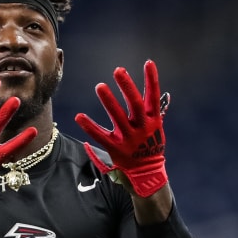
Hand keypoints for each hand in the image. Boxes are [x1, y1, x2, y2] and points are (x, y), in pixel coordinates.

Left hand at [74, 59, 169, 197]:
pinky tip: (79, 116)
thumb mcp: (156, 129)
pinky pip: (101, 136)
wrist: (148, 175)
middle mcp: (142, 128)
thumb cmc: (151, 147)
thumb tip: (158, 94)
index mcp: (153, 121)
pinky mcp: (116, 149)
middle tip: (118, 70)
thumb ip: (154, 111)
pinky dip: (90, 126)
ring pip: (118, 117)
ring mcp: (129, 139)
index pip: (153, 96)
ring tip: (100, 86)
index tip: (148, 62)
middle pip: (135, 104)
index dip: (152, 79)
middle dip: (127, 86)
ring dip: (109, 101)